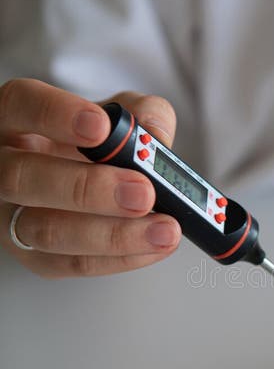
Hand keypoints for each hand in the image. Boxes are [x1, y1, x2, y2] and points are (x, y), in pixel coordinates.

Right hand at [0, 78, 180, 276]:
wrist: (80, 179)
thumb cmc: (92, 144)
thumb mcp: (117, 115)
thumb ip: (141, 113)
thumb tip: (156, 135)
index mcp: (14, 118)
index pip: (21, 106)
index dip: (57, 115)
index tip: (102, 127)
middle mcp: (1, 167)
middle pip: (24, 178)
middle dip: (90, 188)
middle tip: (143, 191)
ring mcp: (10, 216)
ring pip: (46, 230)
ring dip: (112, 234)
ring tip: (161, 230)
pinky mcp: (33, 256)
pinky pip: (71, 263)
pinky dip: (119, 258)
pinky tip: (152, 246)